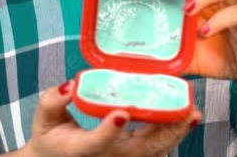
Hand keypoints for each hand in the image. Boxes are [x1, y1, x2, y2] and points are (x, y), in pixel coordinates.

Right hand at [23, 79, 200, 156]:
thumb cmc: (51, 136)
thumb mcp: (44, 118)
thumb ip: (53, 101)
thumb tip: (70, 86)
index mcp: (80, 149)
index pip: (96, 143)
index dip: (109, 130)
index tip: (122, 113)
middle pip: (139, 151)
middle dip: (165, 132)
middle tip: (187, 113)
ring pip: (153, 151)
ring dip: (175, 133)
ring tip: (193, 114)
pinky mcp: (133, 155)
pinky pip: (156, 147)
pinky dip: (173, 132)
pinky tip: (187, 117)